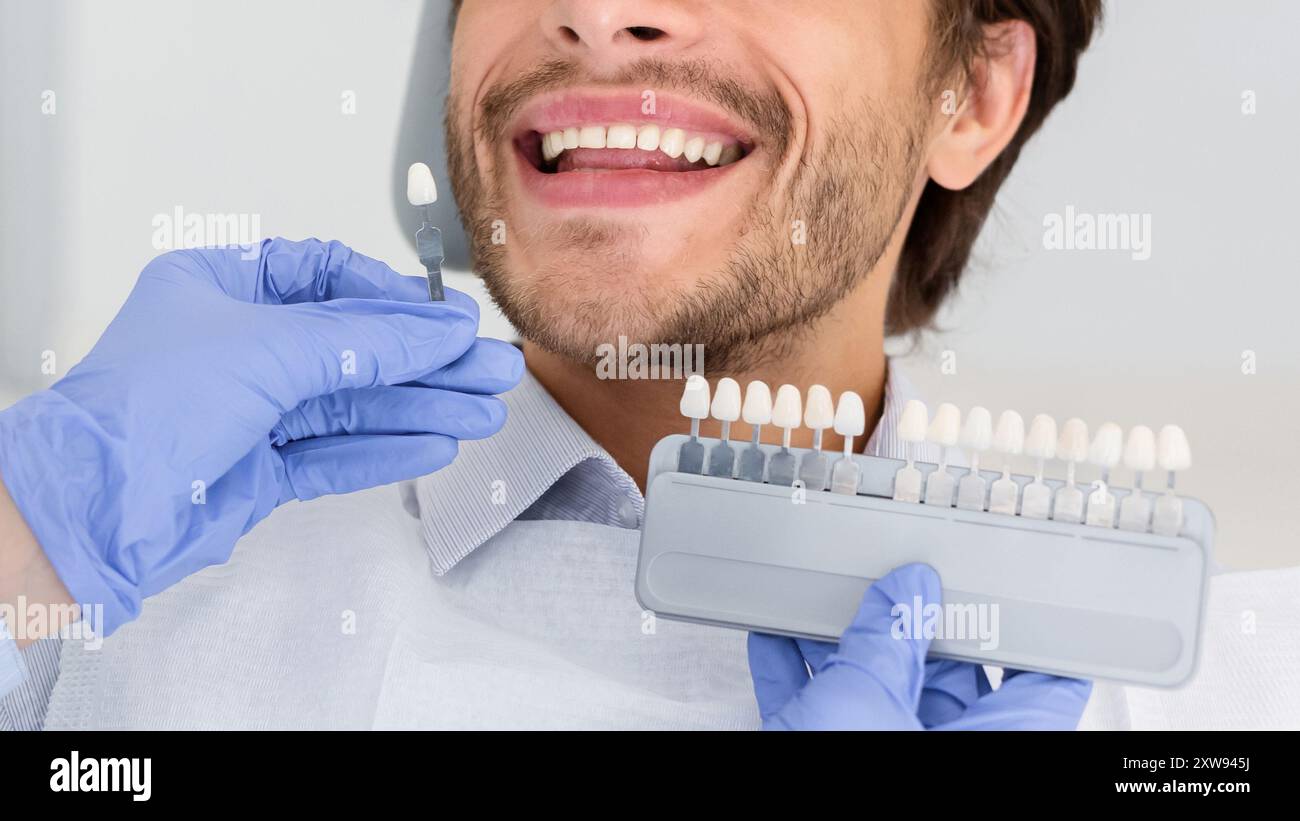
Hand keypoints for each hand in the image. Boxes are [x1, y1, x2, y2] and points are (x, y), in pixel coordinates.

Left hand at [0, 238, 521, 635]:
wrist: (91, 513)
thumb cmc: (148, 408)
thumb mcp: (269, 350)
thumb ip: (364, 343)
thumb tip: (442, 332)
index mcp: (221, 287)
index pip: (326, 277)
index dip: (392, 300)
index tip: (449, 321)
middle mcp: (238, 343)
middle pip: (352, 346)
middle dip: (424, 362)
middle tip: (491, 370)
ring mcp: (249, 409)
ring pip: (352, 403)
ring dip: (418, 407)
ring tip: (483, 412)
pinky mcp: (258, 468)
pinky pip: (336, 451)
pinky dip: (385, 449)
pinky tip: (436, 444)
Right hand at [747, 563, 1091, 729]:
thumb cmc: (840, 798)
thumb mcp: (868, 697)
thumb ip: (890, 637)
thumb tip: (907, 592)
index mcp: (990, 748)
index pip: (1045, 687)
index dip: (1032, 638)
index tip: (1016, 596)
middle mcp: (945, 761)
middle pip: (946, 681)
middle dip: (915, 628)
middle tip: (904, 582)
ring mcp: (881, 757)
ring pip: (875, 692)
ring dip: (844, 645)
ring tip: (829, 600)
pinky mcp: (824, 757)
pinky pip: (818, 708)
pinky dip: (797, 674)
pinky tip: (777, 639)